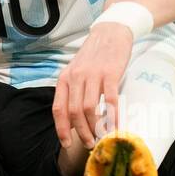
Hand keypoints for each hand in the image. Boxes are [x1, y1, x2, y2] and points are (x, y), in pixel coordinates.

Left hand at [52, 23, 134, 149]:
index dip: (62, 128)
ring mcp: (93, 75)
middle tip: (89, 143)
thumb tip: (73, 120)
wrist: (110, 32)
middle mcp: (76, 77)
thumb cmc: (93, 55)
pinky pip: (110, 100)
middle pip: (74, 112)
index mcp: (65, 78)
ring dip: (95, 127)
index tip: (67, 143)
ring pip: (89, 108)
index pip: (58, 108)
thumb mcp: (76, 71)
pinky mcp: (111, 73)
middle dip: (81, 132)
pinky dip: (112, 116)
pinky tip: (115, 126)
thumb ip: (72, 91)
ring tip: (100, 138)